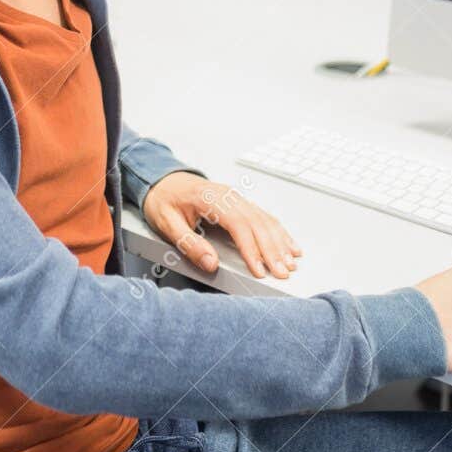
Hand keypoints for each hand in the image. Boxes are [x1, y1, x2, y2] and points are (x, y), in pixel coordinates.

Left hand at [143, 172, 301, 278]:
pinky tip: (288, 245)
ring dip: (280, 242)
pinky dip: (278, 232)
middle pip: (257, 223)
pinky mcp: (239, 203)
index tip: (259, 269)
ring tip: (290, 263)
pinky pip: (263, 217)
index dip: (251, 249)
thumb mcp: (166, 223)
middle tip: (282, 272)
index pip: (238, 225)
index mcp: (211, 198)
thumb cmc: (163, 199)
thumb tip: (211, 263)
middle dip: (272, 250)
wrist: (161, 180)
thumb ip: (188, 244)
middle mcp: (228, 196)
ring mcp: (236, 198)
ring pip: (264, 220)